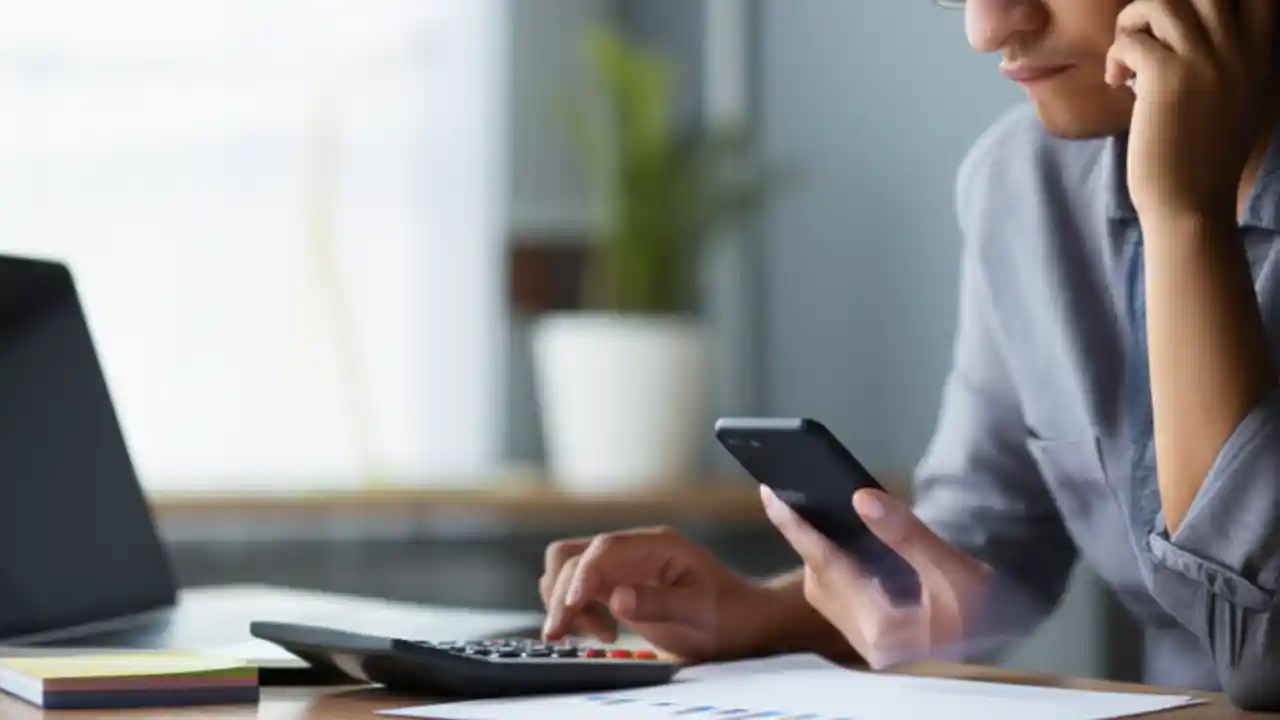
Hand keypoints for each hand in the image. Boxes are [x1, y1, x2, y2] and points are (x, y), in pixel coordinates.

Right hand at [539, 526, 783, 661]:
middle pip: (574, 555)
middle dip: (561, 592)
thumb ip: (659, 603)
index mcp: (657, 545)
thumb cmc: (730, 612)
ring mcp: (623, 568)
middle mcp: (635, 550)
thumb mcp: (701, 610)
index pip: (605, 548)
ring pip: (569, 571)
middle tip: (561, 632)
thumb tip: (617, 599)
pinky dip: (576, 612)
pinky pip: (580, 592)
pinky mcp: (618, 588)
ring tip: (586, 635)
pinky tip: (602, 634)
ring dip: (564, 602)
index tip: (572, 606)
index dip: (583, 574)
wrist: (744, 621)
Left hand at [761, 486, 992, 667]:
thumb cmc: (984, 606)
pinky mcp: (870, 639)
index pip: (828, 567)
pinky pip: (839, 597)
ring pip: (824, 590)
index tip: (771, 493)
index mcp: (884, 628)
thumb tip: (862, 498)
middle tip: (788, 495)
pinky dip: (837, 567)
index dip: (797, 527)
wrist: (1006, 635)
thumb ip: (907, 534)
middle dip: (806, 539)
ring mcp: (866, 644)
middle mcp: (867, 642)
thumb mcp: (954, 568)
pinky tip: (845, 542)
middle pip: (819, 580)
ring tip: (813, 513)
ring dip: (820, 553)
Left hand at [1106, 0, 1276, 225]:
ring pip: (1163, 2)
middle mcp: (1238, 51)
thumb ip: (1221, 61)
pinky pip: (1131, 40)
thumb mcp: (1228, 99)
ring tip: (1125, 54)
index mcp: (1257, 54)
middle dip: (1162, 2)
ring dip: (1133, 20)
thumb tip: (1180, 30)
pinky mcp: (1167, 80)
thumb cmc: (1199, 157)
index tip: (1179, 22)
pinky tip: (1115, 82)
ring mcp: (1205, 62)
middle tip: (1144, 34)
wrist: (1191, 205)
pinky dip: (1115, 54)